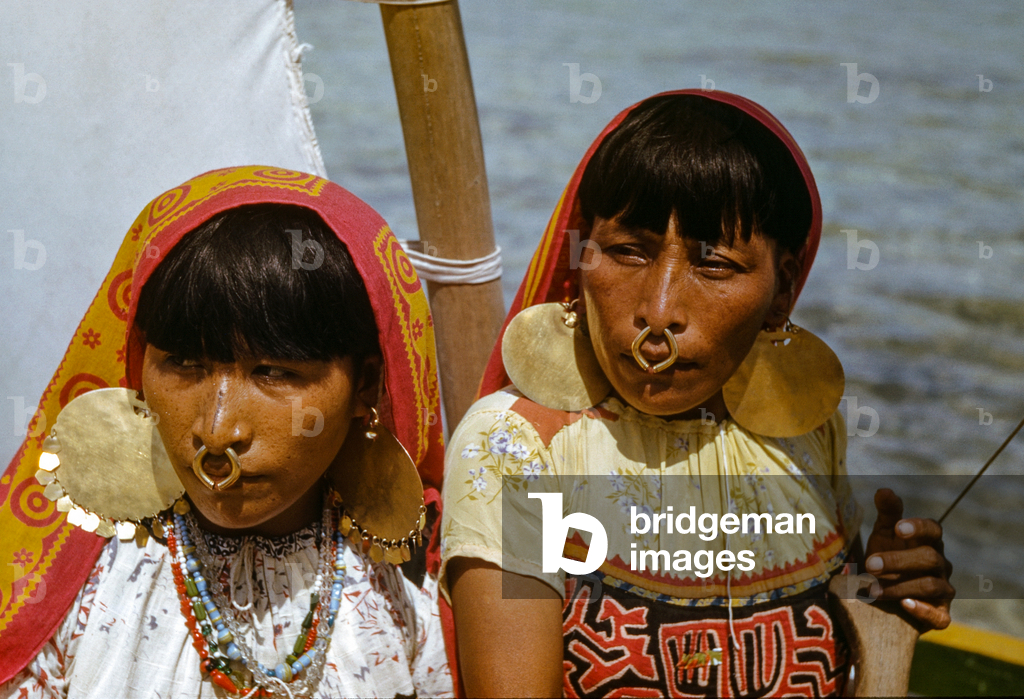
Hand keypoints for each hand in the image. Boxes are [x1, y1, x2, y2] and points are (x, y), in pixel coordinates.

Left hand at [863, 488, 954, 629]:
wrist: (883, 595)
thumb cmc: (886, 558)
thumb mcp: (883, 535)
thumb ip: (887, 513)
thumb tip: (885, 491)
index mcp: (929, 542)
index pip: (934, 530)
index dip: (919, 527)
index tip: (898, 528)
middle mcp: (940, 565)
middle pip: (929, 558)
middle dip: (898, 561)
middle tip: (869, 564)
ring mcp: (943, 591)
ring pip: (929, 585)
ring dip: (899, 586)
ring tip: (871, 588)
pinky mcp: (940, 614)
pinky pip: (940, 616)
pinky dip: (924, 610)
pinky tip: (904, 605)